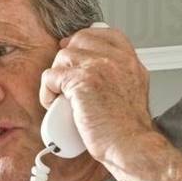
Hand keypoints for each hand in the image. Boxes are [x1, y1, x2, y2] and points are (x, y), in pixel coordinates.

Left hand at [38, 24, 155, 179]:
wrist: (131, 147)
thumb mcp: (133, 93)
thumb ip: (119, 76)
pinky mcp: (81, 80)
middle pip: (80, 40)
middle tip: (64, 79)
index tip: (76, 53)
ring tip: (62, 98)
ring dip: (57, 78)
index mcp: (131, 62)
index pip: (106, 34)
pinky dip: (47, 92)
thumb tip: (97, 70)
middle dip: (67, 59)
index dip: (86, 40)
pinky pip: (51, 76)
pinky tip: (55, 105)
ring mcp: (100, 67)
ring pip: (63, 57)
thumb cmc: (129, 131)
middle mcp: (117, 60)